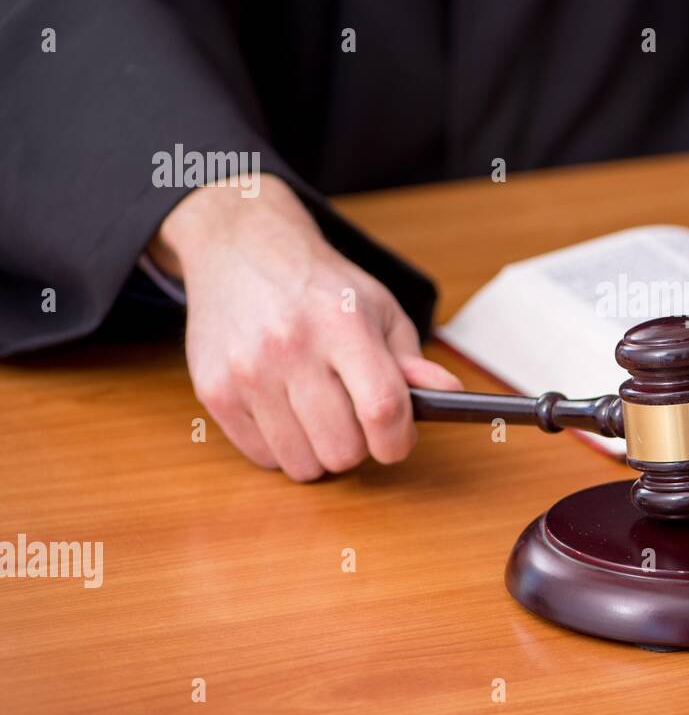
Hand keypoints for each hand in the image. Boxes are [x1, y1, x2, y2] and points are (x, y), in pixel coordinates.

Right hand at [149, 174, 461, 479]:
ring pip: (302, 464)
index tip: (398, 440)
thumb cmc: (320, 286)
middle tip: (355, 420)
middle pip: (342, 448)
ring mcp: (247, 373)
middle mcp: (290, 348)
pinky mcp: (214, 391)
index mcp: (342, 324)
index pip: (382, 409)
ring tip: (320, 414)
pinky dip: (282, 448)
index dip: (398, 440)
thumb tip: (448, 394)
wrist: (242, 250)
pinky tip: (285, 411)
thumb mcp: (379, 308)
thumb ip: (411, 359)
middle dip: (360, 446)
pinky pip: (262, 458)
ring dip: (320, 451)